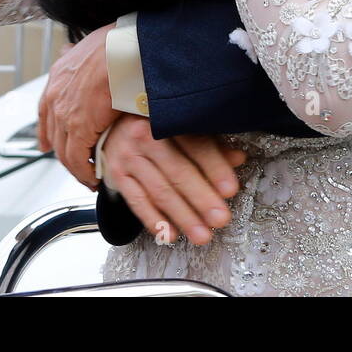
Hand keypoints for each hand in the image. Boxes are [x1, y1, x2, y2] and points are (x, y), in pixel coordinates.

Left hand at [37, 24, 118, 190]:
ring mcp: (65, 114)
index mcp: (58, 77)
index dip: (46, 132)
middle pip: (55, 137)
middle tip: (78, 166)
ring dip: (76, 167)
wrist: (124, 47)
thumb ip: (80, 57)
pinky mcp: (80, 128)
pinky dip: (85, 172)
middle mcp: (55, 97)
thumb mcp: (89, 46)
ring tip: (89, 176)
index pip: (44, 112)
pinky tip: (93, 177)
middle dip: (66, 154)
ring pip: (65, 152)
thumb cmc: (116, 44)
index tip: (46, 145)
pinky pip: (78, 159)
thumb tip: (76, 54)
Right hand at [101, 115, 247, 245]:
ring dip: (183, 216)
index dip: (215, 168)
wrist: (113, 124)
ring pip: (159, 190)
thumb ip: (211, 143)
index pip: (196, 145)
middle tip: (219, 218)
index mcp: (166, 118)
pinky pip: (137, 201)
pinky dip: (154, 220)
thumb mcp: (183, 125)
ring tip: (201, 233)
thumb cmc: (154, 123)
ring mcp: (128, 156)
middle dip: (201, 198)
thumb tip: (238, 158)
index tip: (230, 189)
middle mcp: (144, 135)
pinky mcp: (117, 175)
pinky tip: (170, 233)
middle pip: (178, 171)